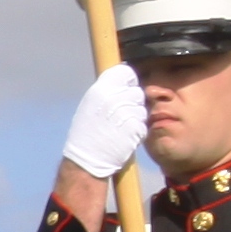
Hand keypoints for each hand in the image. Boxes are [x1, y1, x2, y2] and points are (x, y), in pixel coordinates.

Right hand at [61, 63, 146, 182]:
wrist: (87, 159)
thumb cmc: (86, 134)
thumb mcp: (90, 105)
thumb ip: (106, 92)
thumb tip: (122, 84)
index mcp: (100, 89)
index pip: (126, 72)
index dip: (128, 82)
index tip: (124, 91)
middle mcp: (114, 98)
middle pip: (137, 92)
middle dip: (133, 103)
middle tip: (121, 115)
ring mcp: (127, 113)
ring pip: (143, 109)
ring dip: (136, 118)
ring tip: (121, 128)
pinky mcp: (136, 128)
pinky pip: (144, 125)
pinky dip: (138, 132)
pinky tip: (125, 138)